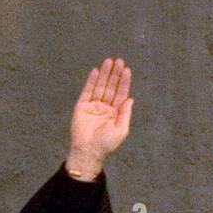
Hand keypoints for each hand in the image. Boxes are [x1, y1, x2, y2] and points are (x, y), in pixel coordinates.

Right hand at [66, 58, 132, 178]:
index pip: (120, 94)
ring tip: (109, 61)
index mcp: (115, 113)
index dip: (123, 82)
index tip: (126, 70)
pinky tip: (96, 71)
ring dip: (104, 74)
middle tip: (118, 61)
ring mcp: (93, 106)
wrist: (88, 151)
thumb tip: (130, 98)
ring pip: (100, 87)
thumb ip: (125, 114)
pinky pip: (87, 91)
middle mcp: (104, 108)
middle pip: (110, 87)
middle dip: (114, 75)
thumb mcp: (121, 130)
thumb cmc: (106, 144)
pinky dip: (91, 81)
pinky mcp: (82, 106)